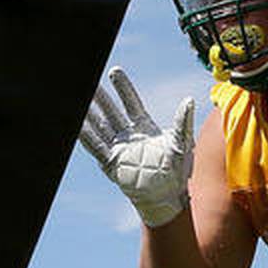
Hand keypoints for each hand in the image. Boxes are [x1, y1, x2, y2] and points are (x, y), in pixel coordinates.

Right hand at [79, 68, 195, 228]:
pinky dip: (87, 136)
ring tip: (82, 99)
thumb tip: (189, 101)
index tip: (114, 72)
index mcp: (144, 127)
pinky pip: (97, 147)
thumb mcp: (181, 143)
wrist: (166, 196)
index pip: (130, 102)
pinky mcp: (112, 163)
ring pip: (100, 126)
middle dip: (101, 97)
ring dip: (90, 113)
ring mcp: (118, 149)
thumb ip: (182, 122)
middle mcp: (128, 136)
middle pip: (111, 111)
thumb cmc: (176, 170)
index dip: (122, 88)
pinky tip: (79, 125)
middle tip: (92, 82)